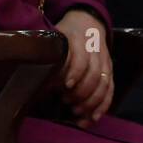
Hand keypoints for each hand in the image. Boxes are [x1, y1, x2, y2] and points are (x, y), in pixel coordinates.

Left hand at [54, 9, 113, 127]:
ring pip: (104, 85)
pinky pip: (110, 90)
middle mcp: (95, 51)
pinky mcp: (109, 71)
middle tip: (67, 102)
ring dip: (91, 102)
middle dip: (82, 92)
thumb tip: (31, 76)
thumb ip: (45, 53)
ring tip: (77, 113)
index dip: (75, 72)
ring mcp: (104, 61)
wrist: (86, 23)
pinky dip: (102, 106)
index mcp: (78, 40)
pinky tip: (92, 118)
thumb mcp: (52, 37)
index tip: (65, 85)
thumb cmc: (62, 34)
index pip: (81, 58)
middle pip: (94, 75)